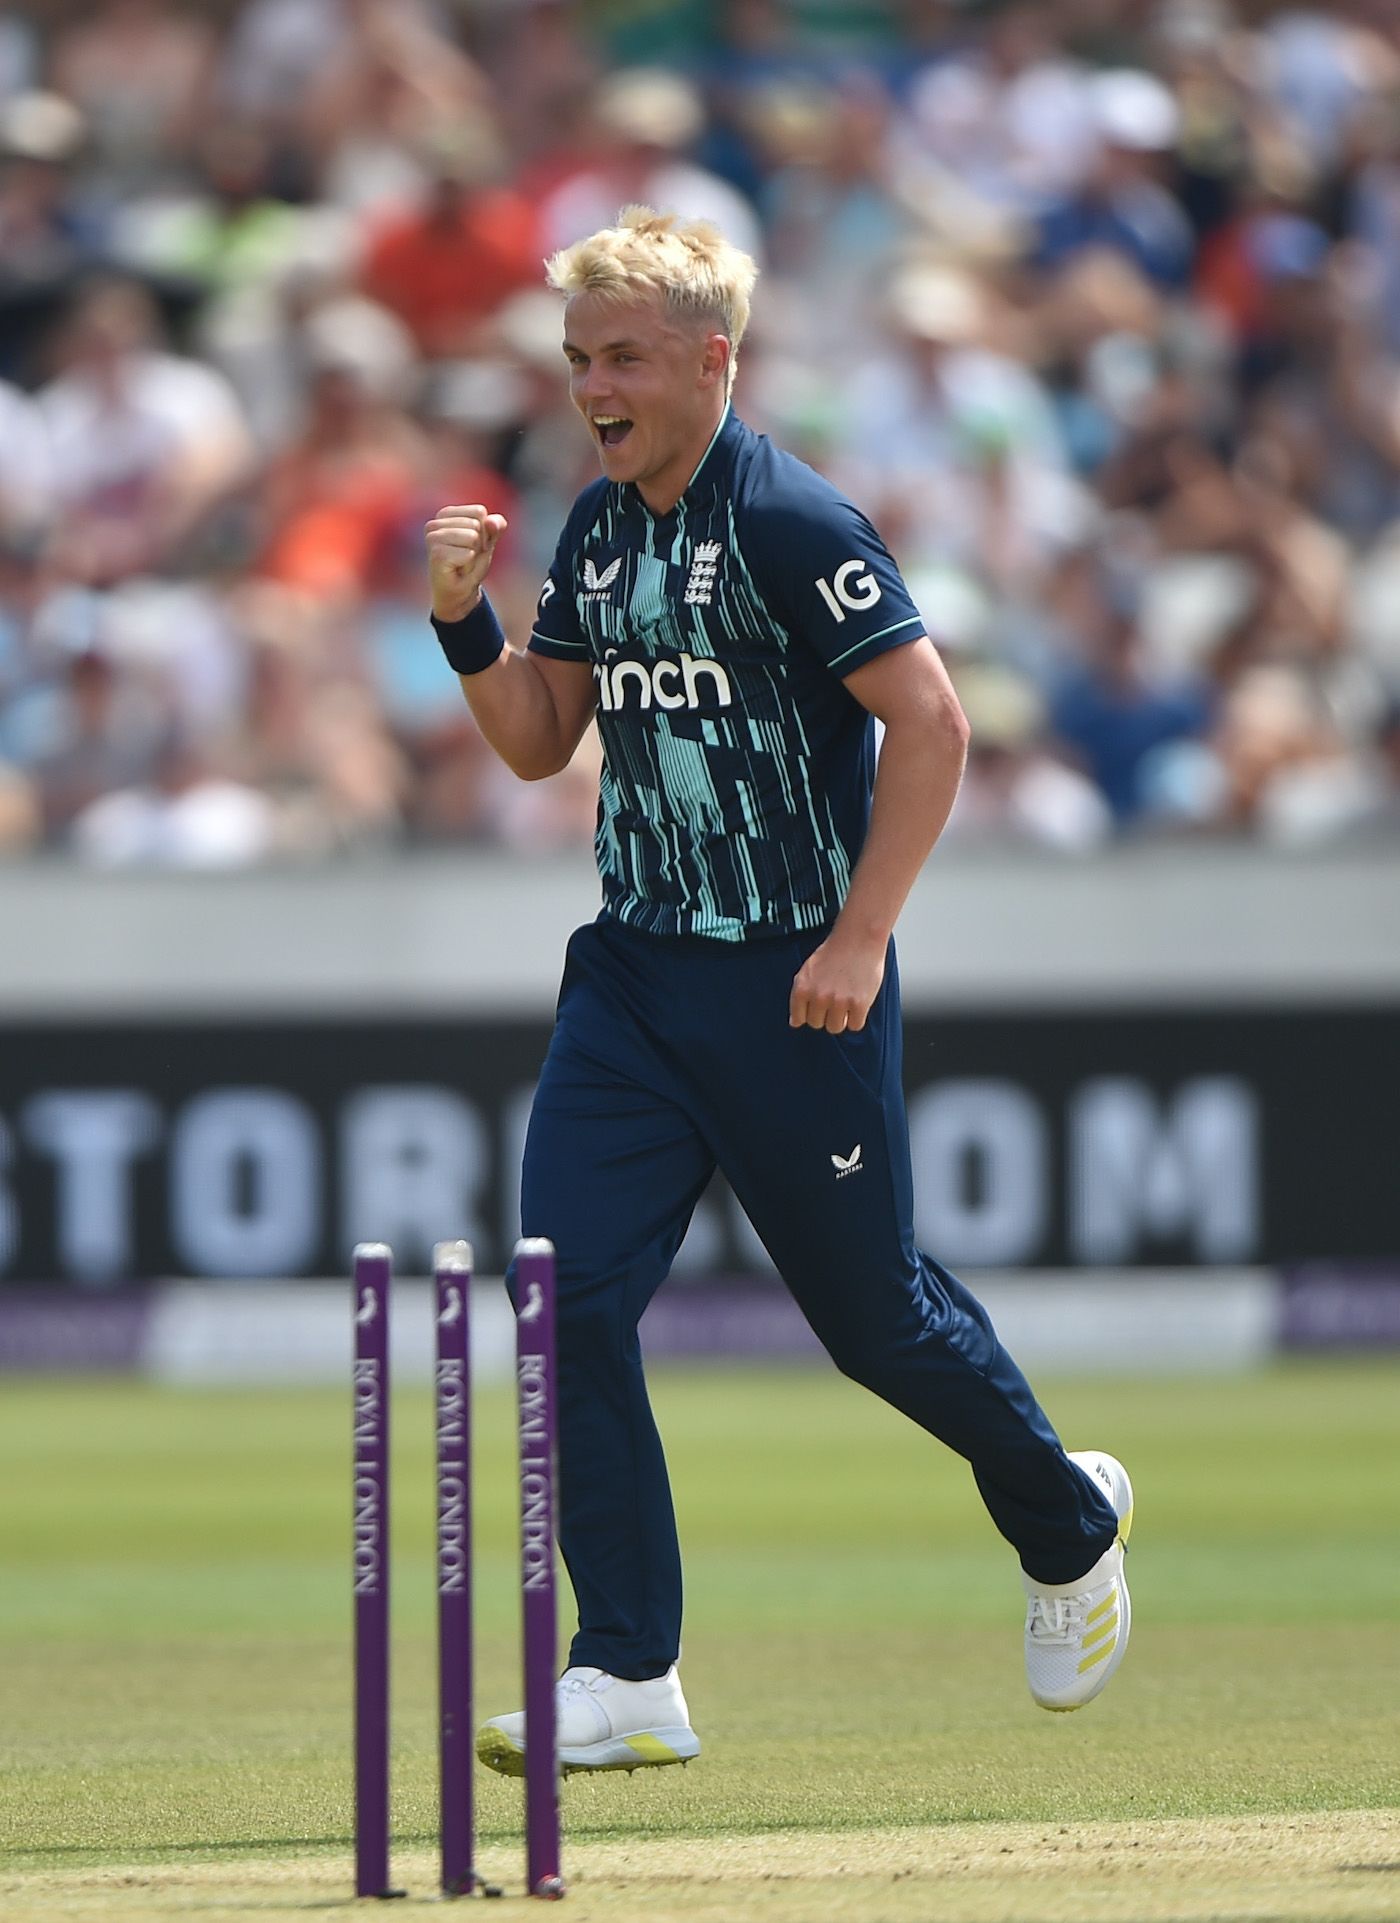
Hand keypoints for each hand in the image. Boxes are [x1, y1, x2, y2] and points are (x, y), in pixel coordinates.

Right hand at [425, 505, 508, 620]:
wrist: (461, 592)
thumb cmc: (471, 564)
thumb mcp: (488, 541)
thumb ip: (495, 526)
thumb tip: (491, 521)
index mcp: (445, 514)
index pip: (479, 512)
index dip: (485, 531)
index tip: (474, 545)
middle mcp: (434, 524)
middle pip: (477, 524)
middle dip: (480, 544)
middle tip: (467, 557)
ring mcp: (432, 539)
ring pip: (473, 537)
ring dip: (474, 555)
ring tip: (462, 563)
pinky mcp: (436, 554)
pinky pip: (468, 553)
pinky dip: (469, 564)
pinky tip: (458, 570)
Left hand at [789, 932, 885, 1033]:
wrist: (859, 937)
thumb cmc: (834, 951)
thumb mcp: (807, 970)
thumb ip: (800, 995)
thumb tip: (795, 1022)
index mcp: (802, 988)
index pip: (799, 1019)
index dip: (809, 1013)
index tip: (817, 1006)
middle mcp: (818, 996)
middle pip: (817, 1024)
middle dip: (825, 1014)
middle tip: (835, 999)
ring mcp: (839, 1001)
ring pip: (835, 1027)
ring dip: (841, 1018)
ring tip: (846, 1001)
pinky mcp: (859, 1004)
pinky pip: (855, 1026)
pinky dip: (857, 1018)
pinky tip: (858, 1003)